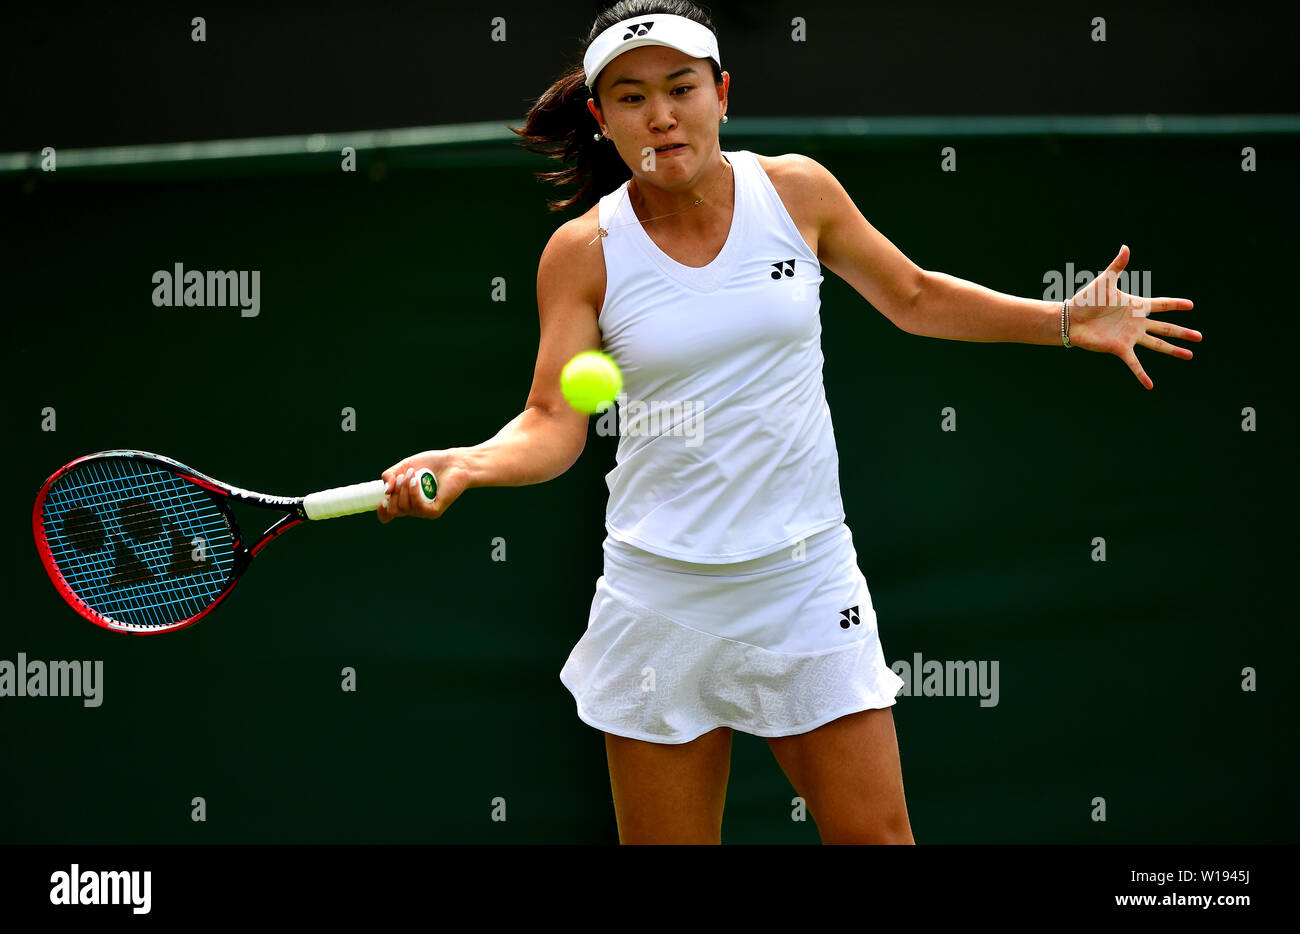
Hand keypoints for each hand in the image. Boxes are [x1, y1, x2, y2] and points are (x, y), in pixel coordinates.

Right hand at [377, 449, 470, 523]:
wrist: (454, 462)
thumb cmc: (431, 464)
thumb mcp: (404, 466)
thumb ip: (390, 476)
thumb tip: (385, 491)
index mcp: (404, 500)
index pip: (387, 515)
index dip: (382, 510)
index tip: (384, 498)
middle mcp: (413, 509)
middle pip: (393, 510)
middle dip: (394, 492)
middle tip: (403, 476)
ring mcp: (424, 511)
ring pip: (404, 507)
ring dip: (404, 488)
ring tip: (413, 474)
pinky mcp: (434, 511)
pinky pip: (418, 507)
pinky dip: (414, 493)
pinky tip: (416, 481)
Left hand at [1067, 245, 1201, 389]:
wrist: (1070, 318)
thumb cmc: (1086, 299)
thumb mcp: (1105, 281)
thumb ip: (1118, 266)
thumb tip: (1125, 247)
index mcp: (1136, 306)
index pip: (1162, 305)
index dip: (1175, 305)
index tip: (1191, 305)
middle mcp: (1136, 323)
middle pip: (1165, 327)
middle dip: (1183, 332)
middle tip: (1200, 337)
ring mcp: (1130, 337)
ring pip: (1157, 344)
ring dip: (1173, 350)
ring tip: (1190, 356)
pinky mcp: (1120, 348)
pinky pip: (1134, 364)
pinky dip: (1141, 375)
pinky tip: (1150, 385)